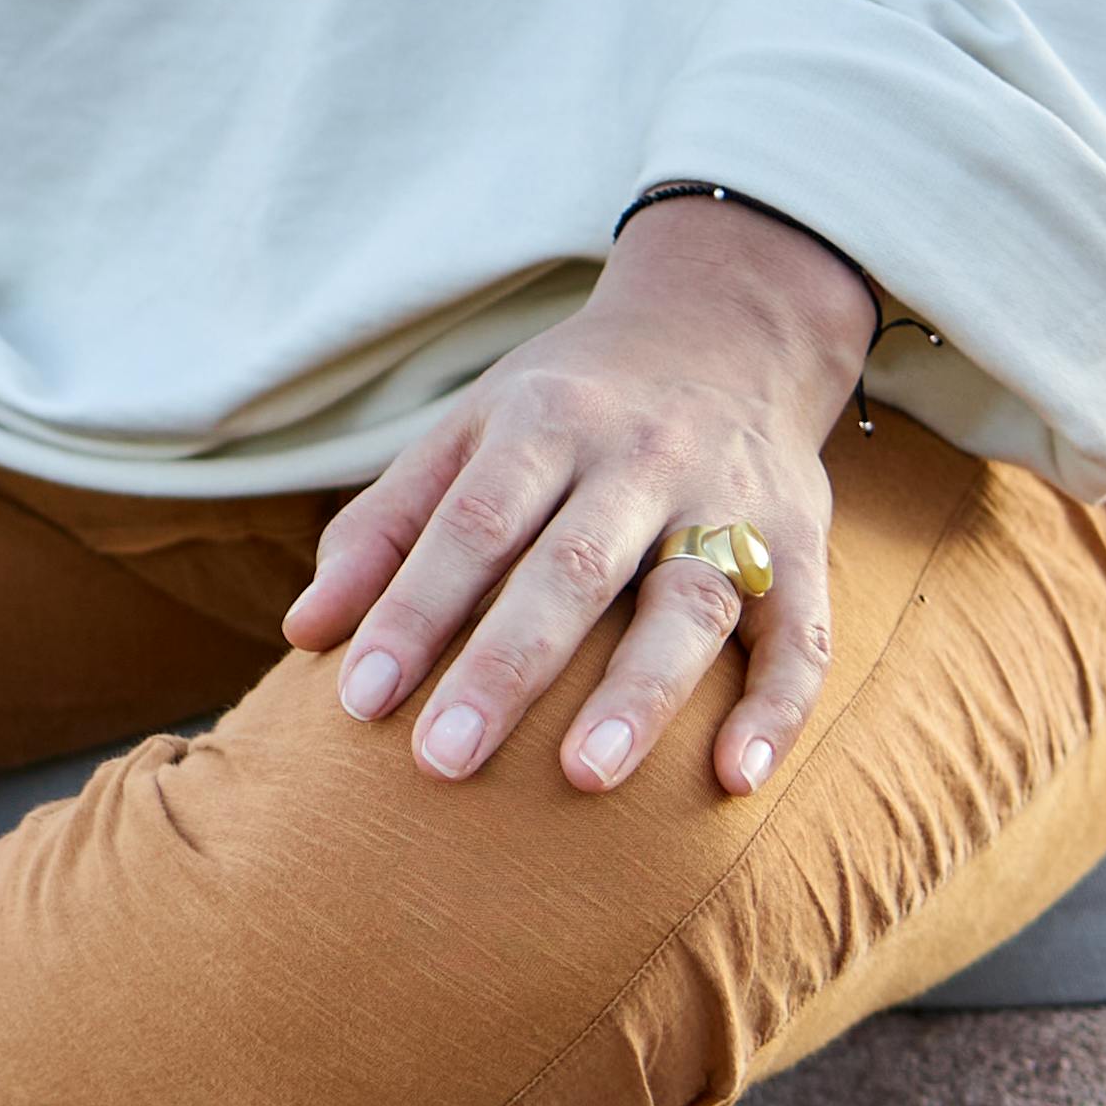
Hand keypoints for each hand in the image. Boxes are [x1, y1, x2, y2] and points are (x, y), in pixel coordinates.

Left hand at [285, 191, 873, 799]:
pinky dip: (776, 708)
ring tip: (585, 777)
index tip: (358, 701)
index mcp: (544, 423)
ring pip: (689, 601)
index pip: (469, 525)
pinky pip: (801, 633)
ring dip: (640, 692)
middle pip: (570, 569)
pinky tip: (735, 779)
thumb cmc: (567, 404)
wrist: (727, 326)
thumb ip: (386, 526)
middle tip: (442, 762)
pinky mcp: (803, 545)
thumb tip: (302, 631)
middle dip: (505, 667)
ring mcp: (730, 502)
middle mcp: (640, 458)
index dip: (411, 610)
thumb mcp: (467, 431)